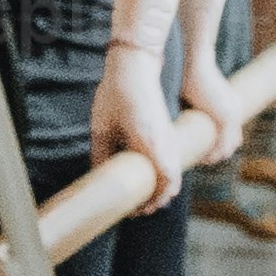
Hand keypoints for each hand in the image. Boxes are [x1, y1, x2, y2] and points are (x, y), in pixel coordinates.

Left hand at [86, 70, 170, 200]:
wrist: (136, 66)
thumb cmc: (116, 93)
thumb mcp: (101, 126)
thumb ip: (101, 154)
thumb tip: (101, 177)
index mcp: (149, 142)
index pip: (164, 183)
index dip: (153, 202)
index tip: (136, 210)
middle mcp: (165, 142)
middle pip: (172, 184)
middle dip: (157, 200)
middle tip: (137, 208)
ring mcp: (170, 137)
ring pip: (174, 173)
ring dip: (161, 188)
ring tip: (141, 195)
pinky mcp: (169, 131)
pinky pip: (172, 161)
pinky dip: (164, 174)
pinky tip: (146, 174)